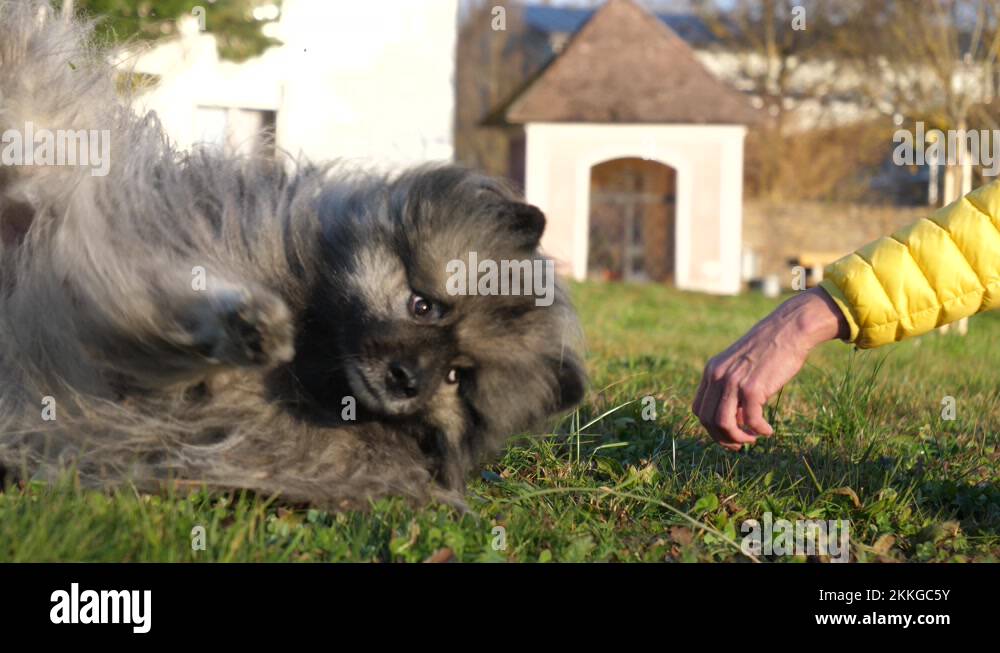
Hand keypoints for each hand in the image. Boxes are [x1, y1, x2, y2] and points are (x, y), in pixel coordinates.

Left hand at [692, 287, 848, 450]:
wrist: (789, 329)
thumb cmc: (769, 350)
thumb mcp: (741, 367)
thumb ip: (732, 389)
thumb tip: (736, 420)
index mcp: (711, 371)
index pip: (699, 409)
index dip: (710, 428)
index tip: (727, 434)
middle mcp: (717, 376)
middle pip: (708, 420)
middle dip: (722, 438)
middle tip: (739, 444)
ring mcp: (733, 382)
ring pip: (723, 424)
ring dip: (738, 438)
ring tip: (753, 438)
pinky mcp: (753, 388)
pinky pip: (750, 421)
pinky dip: (759, 430)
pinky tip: (768, 430)